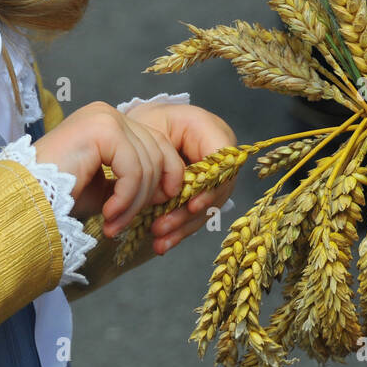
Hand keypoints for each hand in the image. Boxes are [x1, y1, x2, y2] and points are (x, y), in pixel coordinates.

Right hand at [32, 101, 185, 236]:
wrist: (23, 201)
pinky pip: (133, 168)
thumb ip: (134, 180)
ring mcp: (105, 117)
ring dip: (134, 203)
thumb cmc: (57, 197)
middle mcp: (108, 113)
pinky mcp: (102, 129)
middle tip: (126, 222)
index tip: (158, 206)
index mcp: (110, 122)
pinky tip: (108, 214)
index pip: (157, 143)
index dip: (167, 176)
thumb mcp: (106, 187)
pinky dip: (126, 198)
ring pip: (148, 164)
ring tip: (114, 223)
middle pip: (157, 152)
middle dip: (148, 194)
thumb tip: (168, 188)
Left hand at [118, 101, 236, 253]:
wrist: (143, 128)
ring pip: (207, 207)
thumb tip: (169, 195)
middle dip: (188, 213)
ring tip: (158, 239)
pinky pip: (197, 214)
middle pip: (216, 190)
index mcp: (210, 129)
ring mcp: (216, 175)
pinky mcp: (205, 192)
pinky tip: (163, 243)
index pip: (223, 160)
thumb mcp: (151, 129)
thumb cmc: (147, 123)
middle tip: (161, 226)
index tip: (190, 206)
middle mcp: (220, 154)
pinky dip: (179, 230)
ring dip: (182, 227)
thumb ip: (163, 157)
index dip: (210, 186)